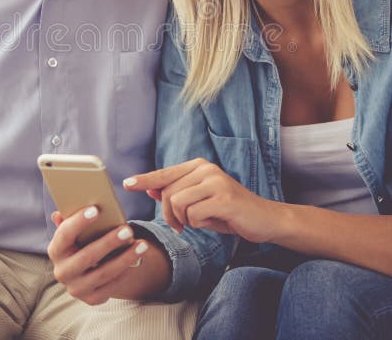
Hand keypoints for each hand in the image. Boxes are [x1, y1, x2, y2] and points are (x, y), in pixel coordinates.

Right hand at [47, 206, 167, 304]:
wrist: (88, 271)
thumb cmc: (85, 241)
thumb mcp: (79, 231)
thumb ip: (73, 219)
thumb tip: (60, 211)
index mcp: (56, 250)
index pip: (64, 234)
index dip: (78, 222)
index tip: (96, 209)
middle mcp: (62, 271)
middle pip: (87, 256)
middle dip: (109, 242)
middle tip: (128, 229)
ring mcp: (76, 288)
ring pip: (103, 273)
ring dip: (125, 258)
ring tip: (142, 245)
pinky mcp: (92, 299)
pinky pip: (111, 286)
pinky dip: (125, 272)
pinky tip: (137, 260)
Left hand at [124, 158, 277, 243]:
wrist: (264, 219)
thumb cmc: (229, 212)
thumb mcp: (200, 202)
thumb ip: (176, 193)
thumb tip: (150, 188)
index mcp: (199, 166)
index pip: (165, 173)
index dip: (145, 180)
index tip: (127, 183)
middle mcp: (206, 169)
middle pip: (167, 193)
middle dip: (170, 215)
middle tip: (183, 225)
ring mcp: (215, 181)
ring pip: (177, 203)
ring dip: (185, 220)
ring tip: (202, 221)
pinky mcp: (223, 198)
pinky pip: (193, 214)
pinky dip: (200, 224)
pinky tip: (214, 221)